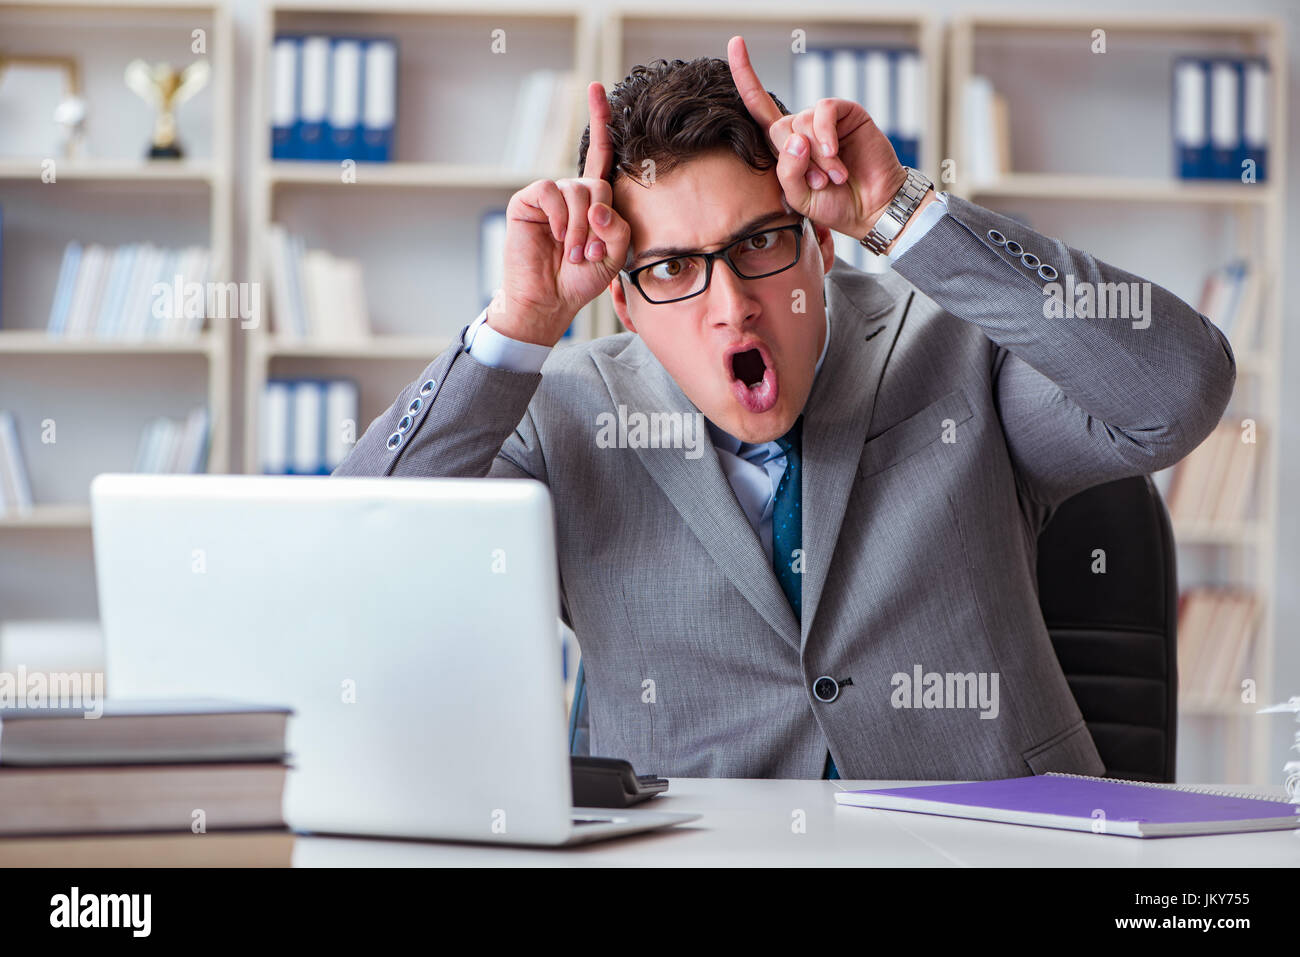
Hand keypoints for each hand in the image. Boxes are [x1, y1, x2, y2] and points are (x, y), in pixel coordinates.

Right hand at [490, 81, 631, 346]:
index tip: (598, 89)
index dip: (601, 122)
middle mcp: (571, 193)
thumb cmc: (580, 279)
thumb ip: (620, 228)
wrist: (549, 300)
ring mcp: (549, 197)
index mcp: (593, 201)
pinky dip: (561, 217)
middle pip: (598, 182)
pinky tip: (558, 238)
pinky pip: (551, 192)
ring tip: (574, 253)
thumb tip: (599, 207)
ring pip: (577, 190)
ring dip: (581, 226)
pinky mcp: (528, 201)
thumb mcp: (615, 255)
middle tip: (590, 252)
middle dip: (599, 219)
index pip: (601, 155)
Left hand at [727, 36, 912, 243]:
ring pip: (802, 122)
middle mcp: (802, 129)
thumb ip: (787, 171)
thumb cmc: (835, 205)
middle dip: (797, 158)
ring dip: (817, 155)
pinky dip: (825, 135)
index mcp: (785, 147)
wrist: (872, 208)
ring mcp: (823, 121)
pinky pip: (824, 111)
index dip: (746, 77)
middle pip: (777, 127)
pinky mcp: (845, 113)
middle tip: (821, 182)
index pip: (758, 108)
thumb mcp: (799, 197)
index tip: (736, 42)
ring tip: (835, 176)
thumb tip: (795, 137)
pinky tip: (835, 156)